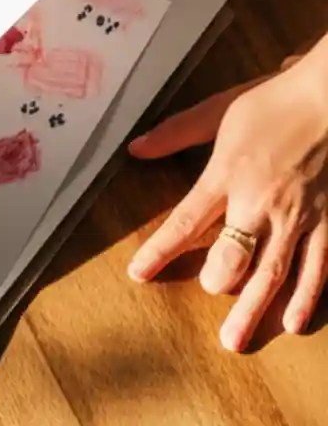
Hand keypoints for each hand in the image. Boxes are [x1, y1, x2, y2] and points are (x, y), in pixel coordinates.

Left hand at [126, 38, 327, 351]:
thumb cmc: (275, 102)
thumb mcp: (218, 110)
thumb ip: (175, 133)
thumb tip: (134, 149)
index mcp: (227, 176)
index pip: (185, 223)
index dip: (159, 252)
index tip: (138, 274)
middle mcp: (260, 204)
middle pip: (233, 258)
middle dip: (216, 282)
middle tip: (207, 296)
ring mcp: (299, 217)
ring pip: (275, 274)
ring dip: (254, 310)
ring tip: (235, 341)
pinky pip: (319, 268)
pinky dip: (307, 298)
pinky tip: (294, 322)